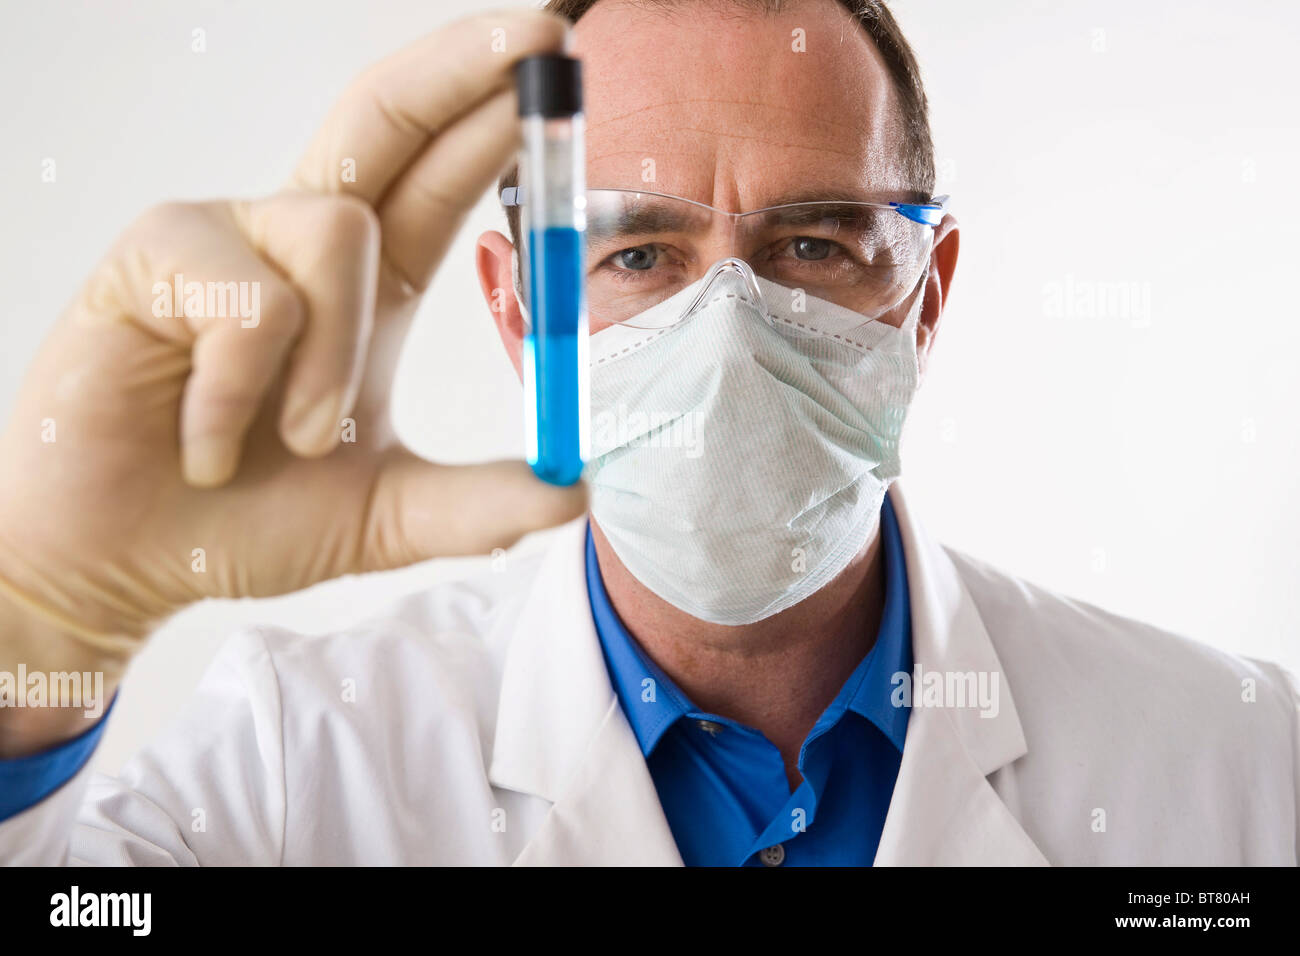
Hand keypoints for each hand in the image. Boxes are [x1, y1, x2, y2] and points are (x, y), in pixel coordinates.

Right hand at [0, 10, 582, 750]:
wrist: (129, 563)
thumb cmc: (244, 523)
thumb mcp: (385, 519)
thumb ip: (479, 505)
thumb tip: (578, 488)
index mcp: (367, 284)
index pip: (443, 174)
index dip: (497, 114)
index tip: (560, 56)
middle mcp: (302, 240)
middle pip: (389, 114)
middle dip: (464, 64)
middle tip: (542, 27)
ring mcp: (229, 236)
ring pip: (339, 229)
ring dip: (333, 360)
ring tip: (295, 442)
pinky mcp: (157, 252)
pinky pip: (251, 299)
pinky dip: (242, 392)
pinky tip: (206, 441)